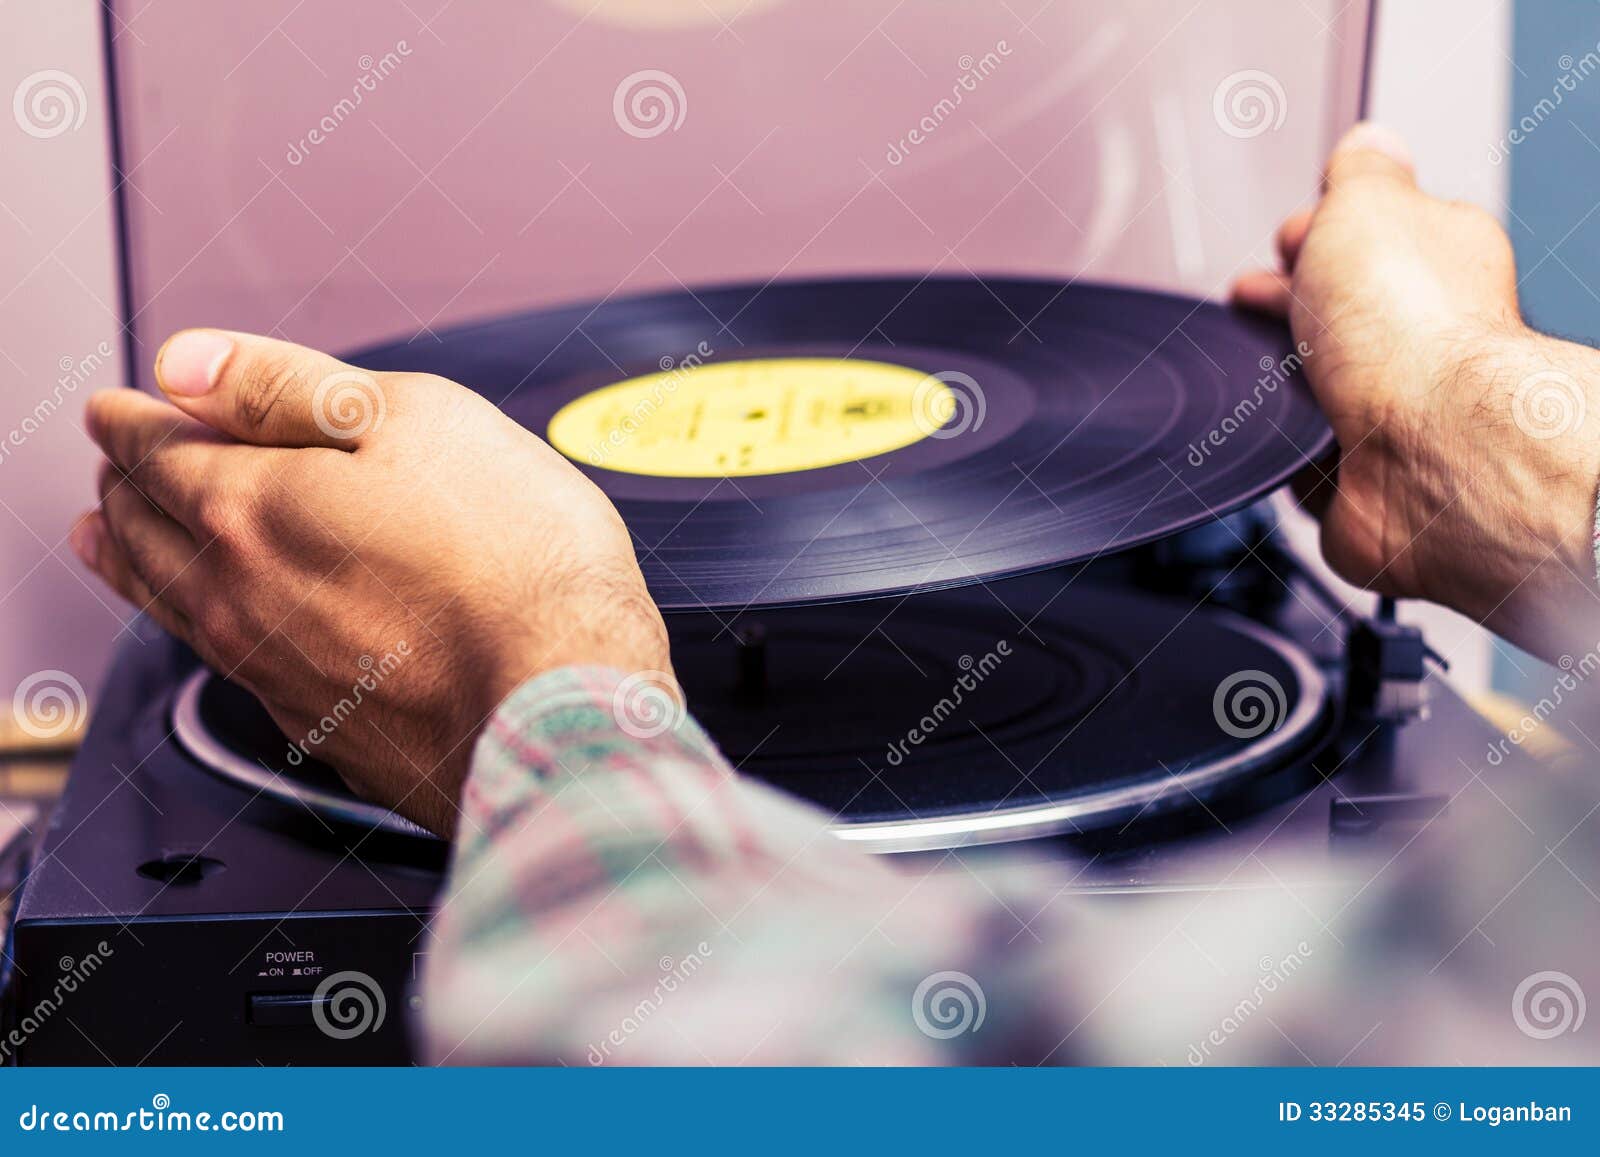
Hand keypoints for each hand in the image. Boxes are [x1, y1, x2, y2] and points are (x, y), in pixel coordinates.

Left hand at [74, 330, 672, 835]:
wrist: (563, 705)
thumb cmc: (517, 561)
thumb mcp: (418, 420)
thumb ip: (289, 388)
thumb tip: (191, 363)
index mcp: (250, 507)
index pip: (156, 450)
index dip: (130, 420)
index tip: (116, 408)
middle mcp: (238, 596)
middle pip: (146, 530)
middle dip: (123, 485)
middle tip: (115, 463)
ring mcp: (272, 670)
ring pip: (168, 604)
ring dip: (129, 559)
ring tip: (109, 538)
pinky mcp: (317, 726)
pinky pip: (220, 662)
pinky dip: (188, 625)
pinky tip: (206, 624)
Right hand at [1232, 122, 1599, 659]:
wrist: (1428, 452)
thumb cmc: (1413, 332)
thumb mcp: (1368, 203)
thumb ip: (1359, 172)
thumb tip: (1367, 147)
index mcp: (1436, 258)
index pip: (1370, 236)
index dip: (1317, 232)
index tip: (1284, 238)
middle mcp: (1426, 336)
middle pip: (1342, 313)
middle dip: (1289, 304)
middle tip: (1257, 299)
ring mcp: (1396, 412)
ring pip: (1318, 391)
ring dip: (1279, 383)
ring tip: (1258, 371)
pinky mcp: (1363, 479)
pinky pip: (1304, 465)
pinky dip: (1285, 455)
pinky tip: (1278, 439)